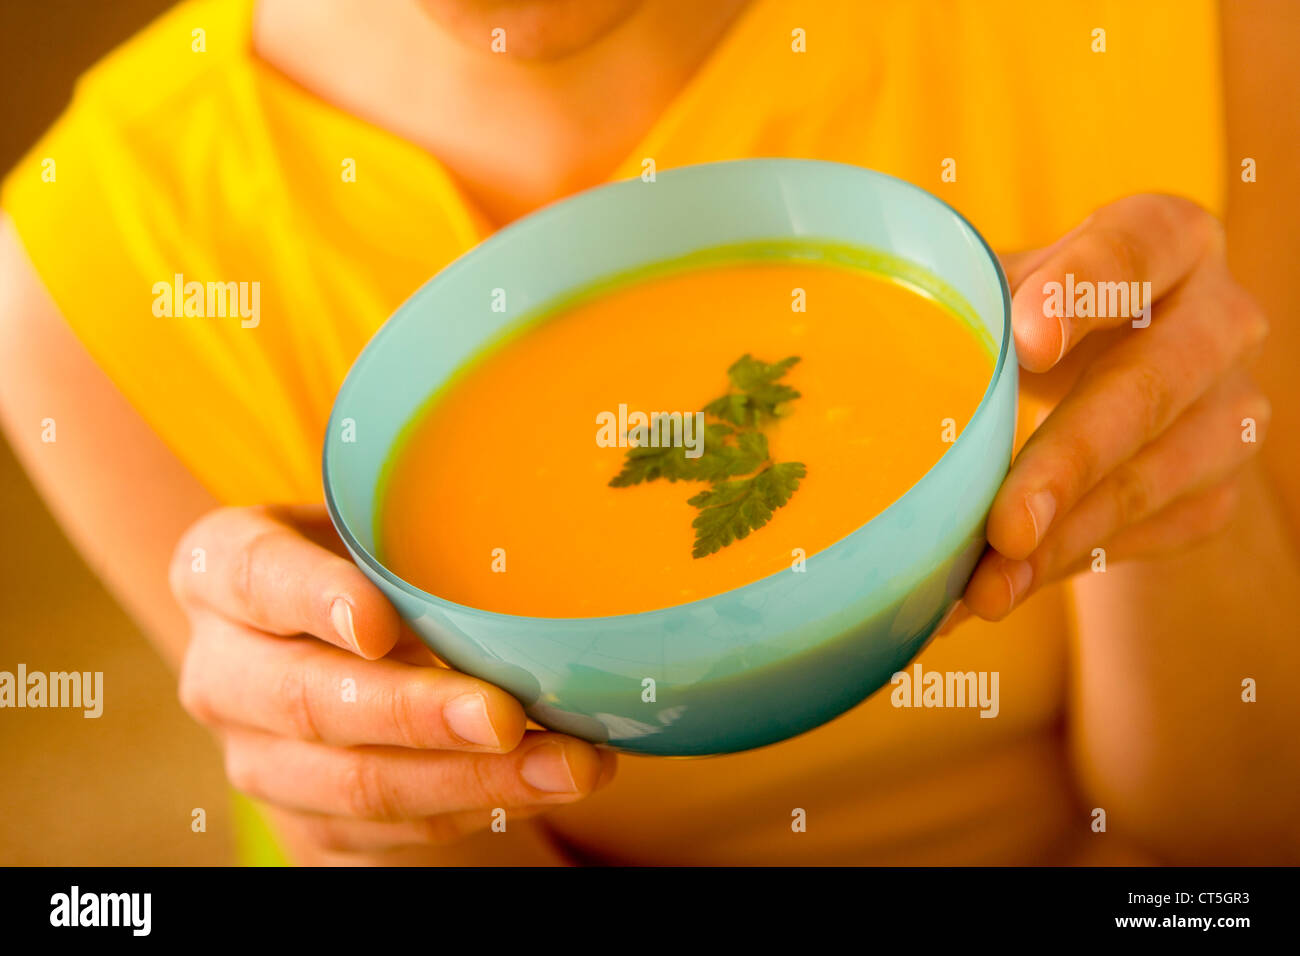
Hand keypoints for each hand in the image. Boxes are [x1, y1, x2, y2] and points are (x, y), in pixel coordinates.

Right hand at [169, 504, 614, 854]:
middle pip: (307, 703)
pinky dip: (478, 807)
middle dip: (416, 715)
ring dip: (474, 780)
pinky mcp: (306, 822)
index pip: (256, 577)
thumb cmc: (368, 558)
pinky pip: (395, 831)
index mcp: (219, 569)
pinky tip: (545, 781)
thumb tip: (528, 542)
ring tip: (567, 763)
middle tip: (504, 716)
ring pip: (358, 785)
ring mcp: (257, 758)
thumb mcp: (372, 518)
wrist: (330, 643)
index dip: (316, 601)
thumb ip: (414, 525)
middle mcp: (221, 673)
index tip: (379, 624)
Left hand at [961, 194, 1269, 620]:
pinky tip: (1004, 588)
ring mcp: (1231, 410)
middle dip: (1069, 462)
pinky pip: (1149, 534)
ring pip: (1156, 478)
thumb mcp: (1001, 283)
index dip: (1082, 292)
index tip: (1026, 344)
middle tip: (1005, 526)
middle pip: (1149, 387)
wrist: (1094, 370)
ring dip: (1066, 539)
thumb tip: (876, 354)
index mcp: (1166, 236)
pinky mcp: (1217, 487)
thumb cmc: (1029, 313)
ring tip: (987, 587)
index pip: (1136, 248)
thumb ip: (965, 299)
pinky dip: (1069, 565)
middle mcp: (1219, 319)